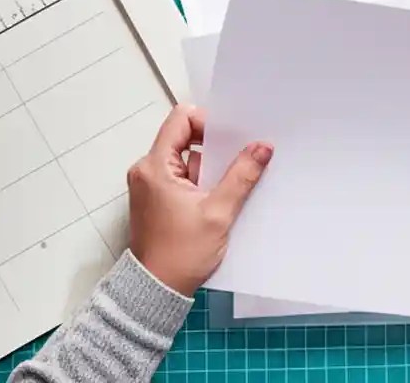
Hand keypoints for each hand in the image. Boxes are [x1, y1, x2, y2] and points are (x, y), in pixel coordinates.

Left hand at [127, 104, 272, 295]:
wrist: (157, 288)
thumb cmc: (180, 254)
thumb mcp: (219, 212)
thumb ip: (241, 175)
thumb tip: (262, 147)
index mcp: (155, 167)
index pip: (181, 120)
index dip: (208, 123)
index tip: (230, 141)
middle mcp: (146, 170)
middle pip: (183, 138)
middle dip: (213, 150)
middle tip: (236, 165)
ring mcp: (149, 184)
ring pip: (185, 160)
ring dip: (208, 170)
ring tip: (227, 191)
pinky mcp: (156, 198)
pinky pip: (181, 177)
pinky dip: (200, 183)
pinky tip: (217, 201)